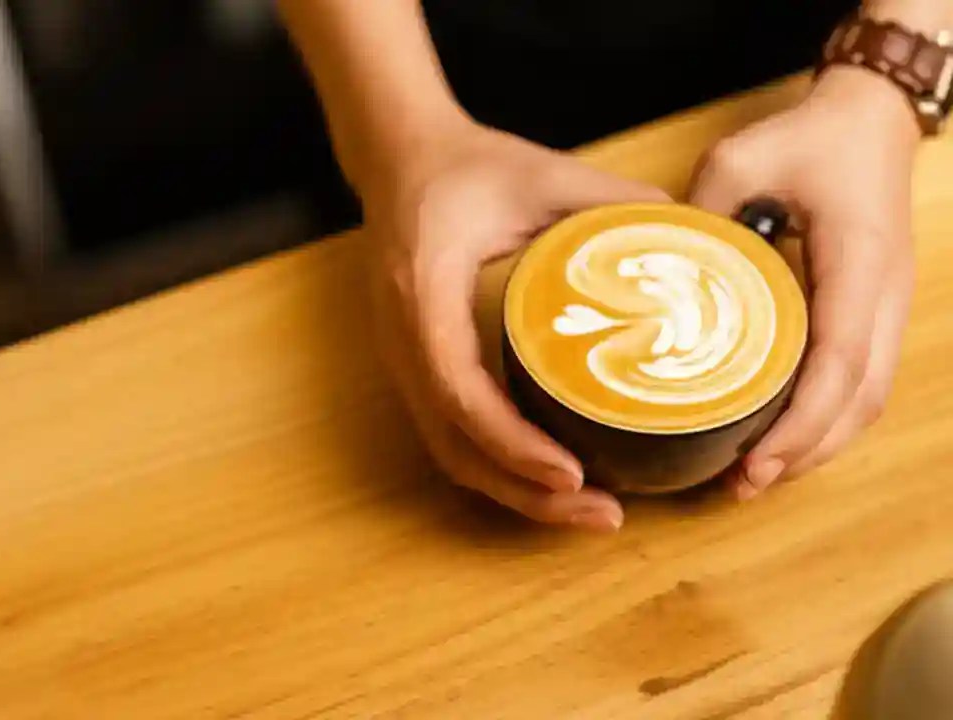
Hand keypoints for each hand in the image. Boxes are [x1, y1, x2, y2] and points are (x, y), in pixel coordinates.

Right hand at [361, 120, 670, 530]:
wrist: (398, 160)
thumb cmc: (464, 165)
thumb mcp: (543, 172)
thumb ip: (616, 202)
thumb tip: (696, 240)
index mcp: (425, 291)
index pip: (458, 388)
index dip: (512, 441)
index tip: (571, 472)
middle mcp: (404, 339)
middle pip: (452, 445)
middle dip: (525, 493)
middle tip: (603, 512)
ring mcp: (403, 360)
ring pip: (448, 452)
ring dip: (513, 492)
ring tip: (588, 510)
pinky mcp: (416, 368)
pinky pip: (450, 436)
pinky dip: (498, 468)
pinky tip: (551, 478)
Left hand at [690, 69, 919, 498]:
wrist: (868, 117)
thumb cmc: (805, 136)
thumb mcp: (738, 162)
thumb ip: (698, 218)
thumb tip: (650, 280)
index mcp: (857, 262)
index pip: (838, 363)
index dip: (799, 425)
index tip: (754, 464)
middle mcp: (884, 295)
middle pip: (861, 400)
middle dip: (806, 453)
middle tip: (741, 485)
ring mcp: (888, 305)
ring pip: (869, 399)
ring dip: (820, 444)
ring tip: (756, 476)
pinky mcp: (875, 310)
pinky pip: (863, 380)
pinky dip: (828, 417)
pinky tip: (783, 435)